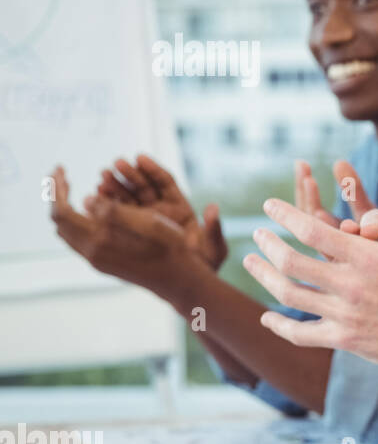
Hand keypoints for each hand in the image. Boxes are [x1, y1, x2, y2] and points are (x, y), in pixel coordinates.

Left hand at [50, 165, 202, 296]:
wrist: (179, 278)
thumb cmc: (170, 246)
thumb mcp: (148, 221)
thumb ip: (114, 211)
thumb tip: (86, 199)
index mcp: (100, 239)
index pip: (62, 211)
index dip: (57, 188)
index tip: (60, 169)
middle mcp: (93, 252)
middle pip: (60, 221)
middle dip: (57, 195)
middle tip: (62, 175)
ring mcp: (96, 260)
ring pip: (66, 231)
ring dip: (64, 208)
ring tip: (70, 190)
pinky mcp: (103, 263)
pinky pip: (77, 239)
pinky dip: (75, 220)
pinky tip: (88, 211)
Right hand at [93, 155, 226, 270]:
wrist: (191, 285)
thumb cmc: (206, 265)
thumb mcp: (214, 248)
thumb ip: (213, 229)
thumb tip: (213, 209)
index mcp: (181, 209)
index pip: (165, 183)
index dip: (152, 170)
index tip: (139, 157)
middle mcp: (162, 212)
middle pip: (144, 188)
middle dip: (129, 175)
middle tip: (114, 165)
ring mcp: (146, 221)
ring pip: (129, 200)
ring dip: (115, 187)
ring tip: (102, 177)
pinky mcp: (134, 233)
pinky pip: (120, 216)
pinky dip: (110, 206)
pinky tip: (97, 197)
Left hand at [242, 158, 377, 374]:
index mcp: (367, 256)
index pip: (312, 229)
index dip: (285, 215)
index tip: (269, 207)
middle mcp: (351, 285)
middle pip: (291, 261)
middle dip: (268, 244)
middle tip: (257, 234)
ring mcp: (346, 315)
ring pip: (289, 295)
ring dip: (265, 276)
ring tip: (252, 263)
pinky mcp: (346, 341)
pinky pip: (301, 334)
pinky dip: (280, 324)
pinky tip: (268, 316)